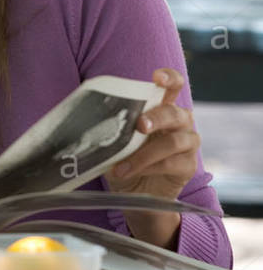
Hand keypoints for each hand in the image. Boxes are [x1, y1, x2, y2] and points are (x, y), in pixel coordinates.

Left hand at [104, 68, 198, 248]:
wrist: (133, 192)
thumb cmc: (124, 157)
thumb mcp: (114, 138)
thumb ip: (111, 124)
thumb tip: (81, 116)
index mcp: (162, 107)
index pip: (173, 85)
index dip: (169, 78)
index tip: (156, 77)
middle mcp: (180, 122)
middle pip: (174, 113)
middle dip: (156, 117)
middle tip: (140, 125)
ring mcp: (187, 144)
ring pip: (174, 141)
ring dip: (145, 153)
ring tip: (121, 164)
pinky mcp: (188, 166)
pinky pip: (172, 163)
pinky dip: (148, 167)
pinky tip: (129, 172)